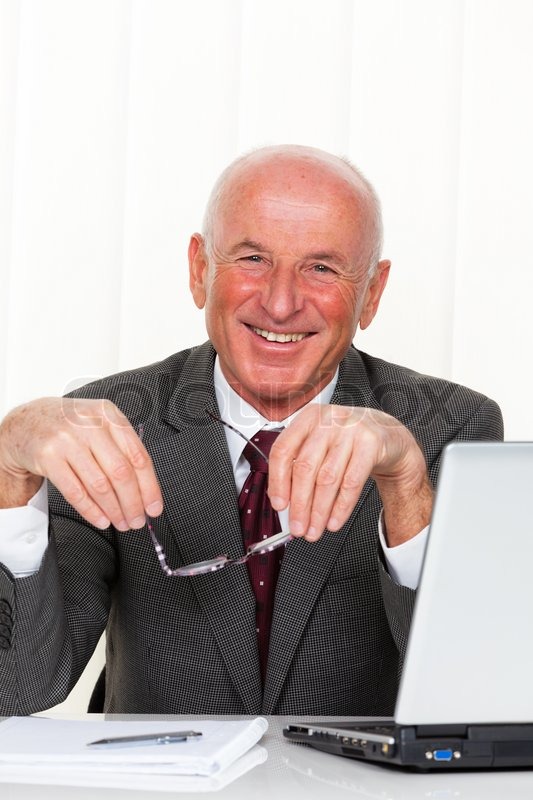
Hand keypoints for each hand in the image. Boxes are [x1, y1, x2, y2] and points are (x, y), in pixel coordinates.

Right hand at [0, 398, 162, 529]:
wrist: (25, 423)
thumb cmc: (69, 427)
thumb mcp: (98, 424)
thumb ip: (122, 448)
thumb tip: (145, 489)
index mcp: (109, 414)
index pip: (138, 456)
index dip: (149, 487)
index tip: (154, 507)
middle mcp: (89, 424)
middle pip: (121, 472)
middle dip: (133, 502)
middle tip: (137, 520)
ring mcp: (67, 439)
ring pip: (99, 484)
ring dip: (114, 509)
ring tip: (121, 522)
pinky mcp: (48, 456)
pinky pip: (75, 491)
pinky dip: (91, 510)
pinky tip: (100, 519)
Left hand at [267, 404, 432, 545]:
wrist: (387, 435)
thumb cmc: (347, 442)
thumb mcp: (321, 444)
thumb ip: (301, 468)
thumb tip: (286, 505)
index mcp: (307, 418)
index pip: (283, 450)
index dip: (277, 481)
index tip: (279, 505)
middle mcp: (327, 421)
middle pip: (305, 468)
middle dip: (299, 504)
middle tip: (297, 527)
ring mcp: (350, 430)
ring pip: (328, 478)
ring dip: (319, 511)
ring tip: (314, 529)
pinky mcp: (371, 444)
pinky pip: (352, 483)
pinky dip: (341, 507)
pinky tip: (334, 521)